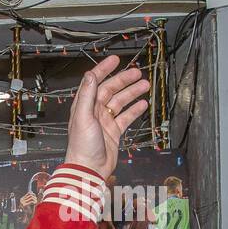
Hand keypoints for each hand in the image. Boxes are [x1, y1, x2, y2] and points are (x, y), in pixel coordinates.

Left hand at [63, 54, 149, 180]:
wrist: (89, 168)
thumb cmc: (82, 146)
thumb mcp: (83, 117)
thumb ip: (87, 95)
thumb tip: (89, 75)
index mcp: (84, 106)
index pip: (94, 82)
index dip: (103, 70)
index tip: (115, 60)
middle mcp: (93, 112)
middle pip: (110, 90)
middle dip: (124, 80)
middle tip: (137, 72)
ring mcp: (104, 121)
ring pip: (120, 102)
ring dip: (132, 93)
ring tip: (145, 85)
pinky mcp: (113, 132)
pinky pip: (126, 117)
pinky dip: (134, 110)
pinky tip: (143, 104)